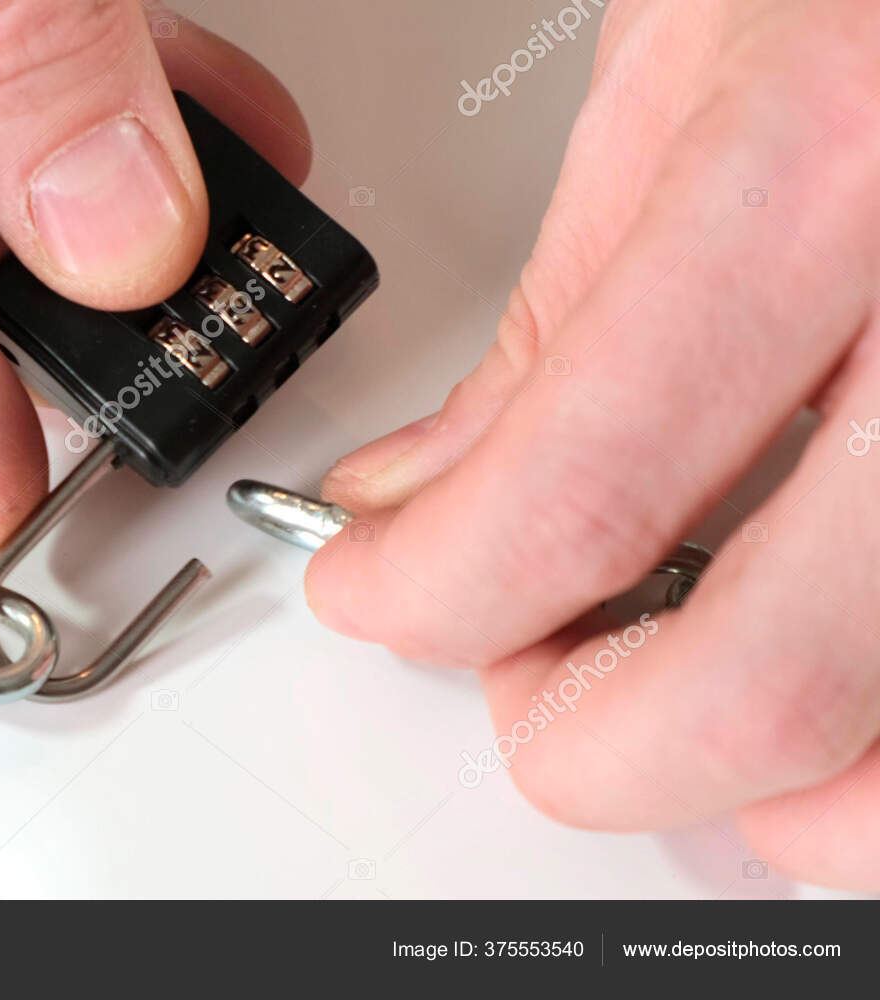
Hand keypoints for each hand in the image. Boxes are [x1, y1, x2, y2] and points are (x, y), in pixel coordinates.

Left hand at [306, 0, 879, 889]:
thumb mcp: (677, 91)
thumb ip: (548, 329)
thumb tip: (419, 501)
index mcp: (830, 173)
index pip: (575, 498)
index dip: (430, 592)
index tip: (375, 590)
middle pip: (764, 688)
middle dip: (585, 741)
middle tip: (525, 679)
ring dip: (751, 786)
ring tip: (668, 689)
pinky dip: (861, 750)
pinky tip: (799, 659)